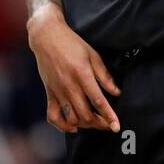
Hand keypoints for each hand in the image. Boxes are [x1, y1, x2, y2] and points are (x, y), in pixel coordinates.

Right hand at [27, 5, 119, 132]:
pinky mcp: (49, 94)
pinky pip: (53, 116)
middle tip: (108, 124)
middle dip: (99, 124)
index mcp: (82, 75)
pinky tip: (73, 126)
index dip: (109, 116)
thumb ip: (105, 76)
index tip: (116, 127)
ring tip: (94, 122)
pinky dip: (63, 126)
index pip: (98, 102)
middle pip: (86, 115)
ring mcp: (58, 91)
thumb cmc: (72, 44)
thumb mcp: (93, 55)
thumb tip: (116, 92)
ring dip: (84, 125)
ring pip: (72, 118)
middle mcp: (69, 86)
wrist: (47, 37)